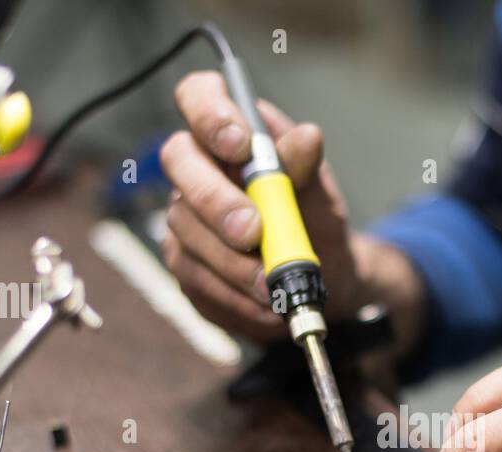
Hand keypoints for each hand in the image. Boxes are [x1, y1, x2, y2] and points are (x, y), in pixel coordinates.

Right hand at [160, 71, 360, 341]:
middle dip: (216, 201)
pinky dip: (233, 296)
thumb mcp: (322, 196)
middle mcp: (197, 169)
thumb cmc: (316, 222)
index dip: (209, 115)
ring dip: (232, 263)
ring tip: (273, 285)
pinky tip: (263, 305)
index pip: (197, 96)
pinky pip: (196, 280)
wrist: (323, 278)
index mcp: (230, 133)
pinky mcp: (186, 264)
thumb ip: (308, 170)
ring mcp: (184, 218)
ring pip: (187, 231)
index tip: (240, 146)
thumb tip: (307, 138)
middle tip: (254, 232)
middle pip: (179, 164)